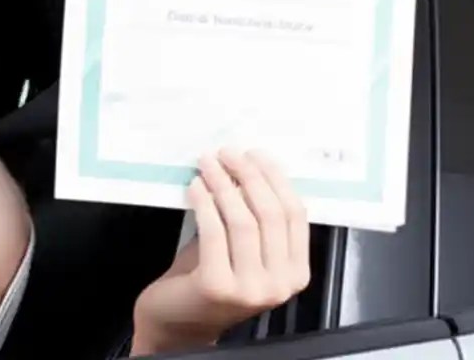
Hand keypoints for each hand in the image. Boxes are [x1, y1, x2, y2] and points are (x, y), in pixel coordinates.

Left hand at [130, 149, 310, 355]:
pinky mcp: (217, 287)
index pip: (296, 216)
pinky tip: (194, 187)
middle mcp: (280, 285)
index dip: (276, 179)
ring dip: (223, 184)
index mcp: (296, 273)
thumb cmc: (208, 277)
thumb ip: (252, 217)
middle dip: (248, 175)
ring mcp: (251, 289)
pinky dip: (204, 203)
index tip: (256, 154)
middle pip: (270, 214)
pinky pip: (214, 232)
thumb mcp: (240, 248)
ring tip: (207, 163)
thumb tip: (249, 165)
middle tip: (227, 153)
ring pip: (243, 221)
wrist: (177, 321)